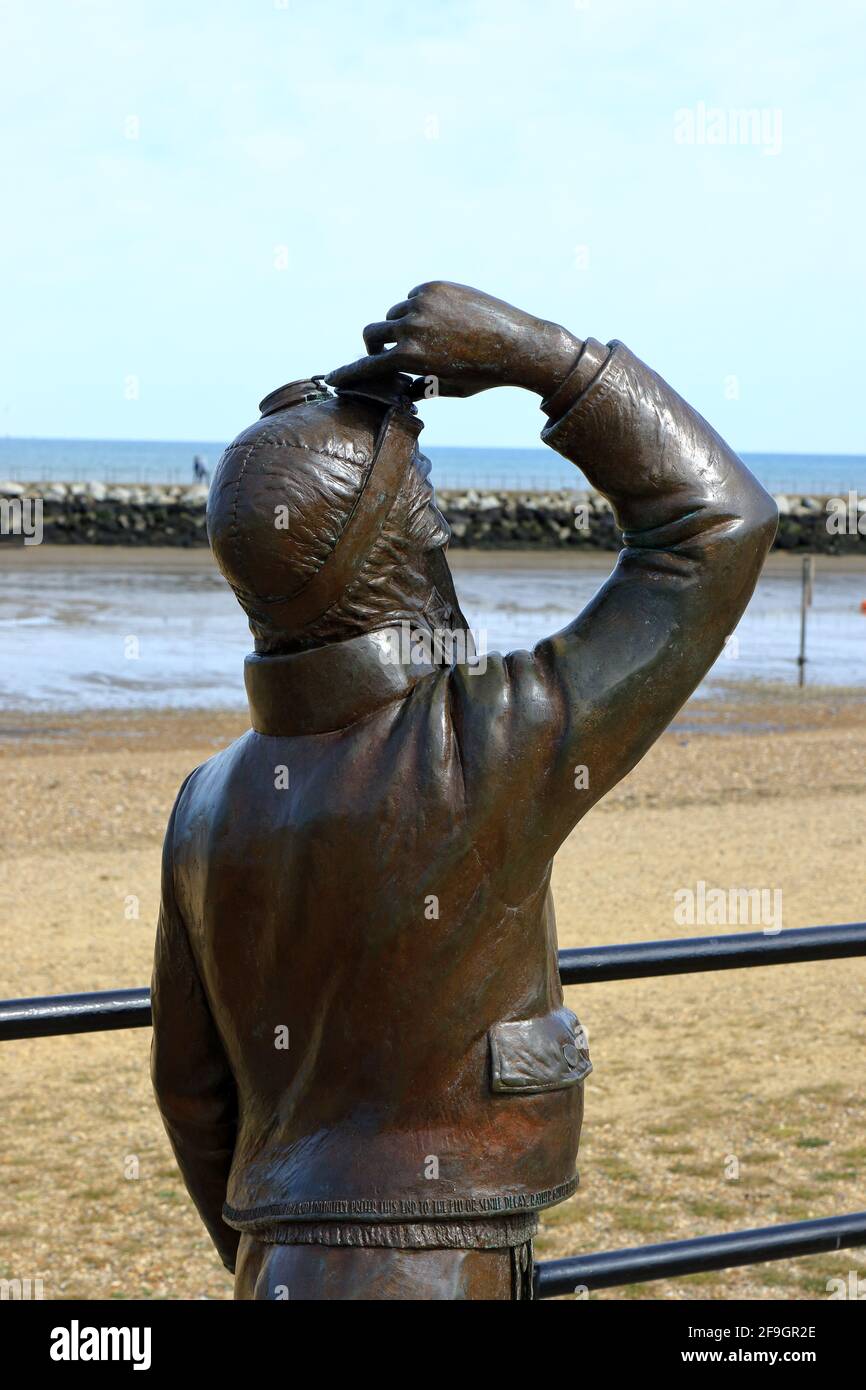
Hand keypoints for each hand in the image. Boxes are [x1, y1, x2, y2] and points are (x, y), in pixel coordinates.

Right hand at [326, 281, 582, 398]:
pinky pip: (414, 298)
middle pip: (371, 334)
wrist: (519, 344)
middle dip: (375, 347)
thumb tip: (399, 388)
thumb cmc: (482, 374)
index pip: (366, 366)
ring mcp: (422, 304)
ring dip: (402, 328)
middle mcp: (411, 328)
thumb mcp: (446, 388)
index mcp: (410, 358)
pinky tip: (446, 320)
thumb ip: (417, 386)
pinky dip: (420, 310)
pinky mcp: (435, 287)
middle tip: (388, 354)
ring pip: (395, 315)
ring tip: (432, 338)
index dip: (347, 373)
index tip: (333, 377)